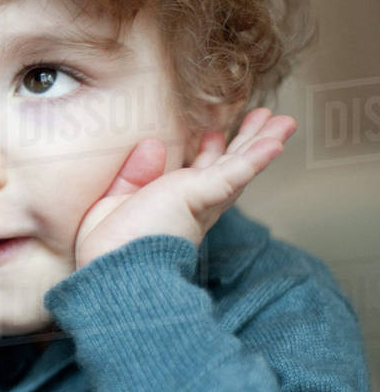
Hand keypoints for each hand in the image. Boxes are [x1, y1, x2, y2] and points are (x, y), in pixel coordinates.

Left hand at [73, 107, 296, 270]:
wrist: (111, 273)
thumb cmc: (107, 249)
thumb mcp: (111, 202)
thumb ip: (132, 174)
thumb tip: (153, 144)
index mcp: (172, 211)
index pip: (198, 178)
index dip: (210, 154)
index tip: (214, 133)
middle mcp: (192, 209)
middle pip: (229, 170)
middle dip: (247, 143)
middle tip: (264, 119)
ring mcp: (198, 205)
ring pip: (239, 168)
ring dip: (263, 142)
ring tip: (284, 121)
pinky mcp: (199, 202)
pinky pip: (234, 176)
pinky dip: (256, 158)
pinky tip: (275, 143)